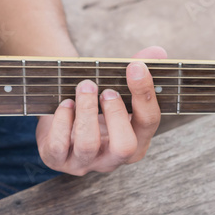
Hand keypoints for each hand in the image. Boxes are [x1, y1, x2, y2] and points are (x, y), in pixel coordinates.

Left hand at [36, 46, 165, 175]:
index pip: (150, 122)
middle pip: (124, 146)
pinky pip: (58, 146)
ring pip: (87, 145)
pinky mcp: (57, 160)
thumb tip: (158, 52)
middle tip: (106, 90)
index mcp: (136, 141)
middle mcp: (112, 159)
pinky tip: (66, 103)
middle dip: (115, 114)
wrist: (61, 114)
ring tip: (85, 86)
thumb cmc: (96, 103)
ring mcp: (84, 163)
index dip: (144, 94)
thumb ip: (138, 70)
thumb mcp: (117, 87)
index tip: (135, 67)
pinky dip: (62, 121)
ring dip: (86, 111)